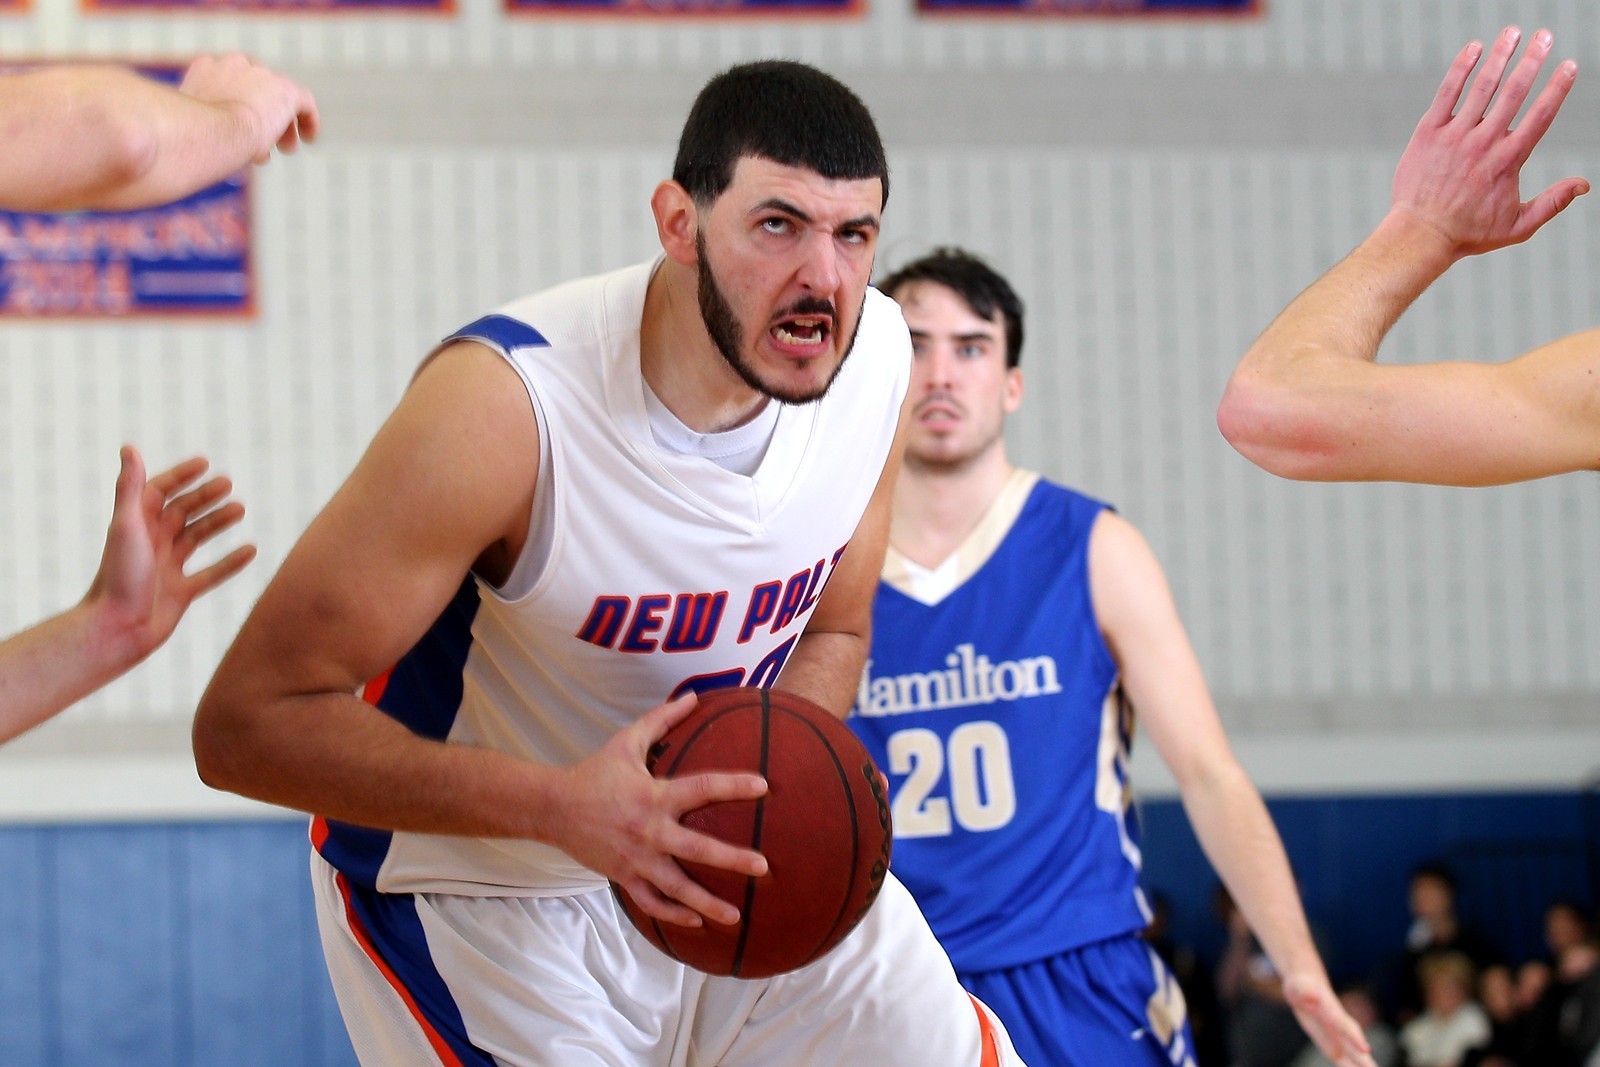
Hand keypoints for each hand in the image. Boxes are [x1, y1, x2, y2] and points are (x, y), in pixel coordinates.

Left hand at [83, 447, 255, 666]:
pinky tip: (251, 550)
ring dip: (219, 523)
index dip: (180, 476)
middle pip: (182, 512)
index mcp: (136, 525)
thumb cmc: (118, 577)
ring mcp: (167, 568)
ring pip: (198, 538)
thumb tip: (129, 447)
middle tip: (229, 485)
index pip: (159, 491)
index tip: (205, 464)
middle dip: (205, 497)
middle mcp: (152, 543)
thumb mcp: (126, 526)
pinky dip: (231, 562)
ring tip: (241, 510)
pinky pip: (212, 573)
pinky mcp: (182, 592)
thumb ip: (129, 488)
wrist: (117, 629)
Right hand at [178, 53, 319, 163]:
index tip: (239, 131)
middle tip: (265, 143)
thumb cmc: (193, 136)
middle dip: (260, 116)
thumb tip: (211, 142)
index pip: (228, 84)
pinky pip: (304, 101)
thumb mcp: (191, 126)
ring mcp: (261, 74)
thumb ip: (203, 124)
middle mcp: (233, 64)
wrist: (212, 130)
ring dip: (282, 123)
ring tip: (286, 148)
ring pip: (278, 98)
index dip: (237, 108)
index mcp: (205, 68)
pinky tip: (310, 138)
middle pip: (255, 90)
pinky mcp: (285, 90)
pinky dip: (308, 119)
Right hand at [547, 693, 768, 927]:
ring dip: (706, 903)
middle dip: (731, 859)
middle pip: (696, 848)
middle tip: (763, 867)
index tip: (763, 786)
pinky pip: (651, 902)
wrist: (553, 808)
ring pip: (676, 888)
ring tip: (736, 916)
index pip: (701, 788)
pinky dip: (674, 914)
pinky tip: (697, 922)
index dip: (732, 786)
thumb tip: (693, 695)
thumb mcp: (626, 741)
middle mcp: (648, 830)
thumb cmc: (595, 772)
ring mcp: (636, 859)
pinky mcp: (624, 876)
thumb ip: (662, 719)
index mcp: (653, 795)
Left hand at [1283, 972, 1376, 1066]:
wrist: (1306, 986)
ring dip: (1362, 1065)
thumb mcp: (1298, 986)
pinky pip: (1342, 1059)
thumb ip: (1305, 991)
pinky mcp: (1331, 1043)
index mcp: (1332, 1011)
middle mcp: (1339, 1025)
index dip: (1355, 1037)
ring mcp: (1337, 1036)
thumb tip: (1312, 996)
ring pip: (1352, 1054)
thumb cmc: (1300, 985)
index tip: (1366, 1049)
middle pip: (1354, 1044)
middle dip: (1364, 1058)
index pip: (1345, 1025)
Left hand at [1391, 27, 1586, 258]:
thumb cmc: (1469, 233)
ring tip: (1513, 32)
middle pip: (1514, 93)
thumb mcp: (1517, 226)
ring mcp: (1455, 136)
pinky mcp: (1428, 133)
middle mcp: (1483, 143)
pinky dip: (1461, 69)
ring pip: (1482, 88)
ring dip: (1500, 56)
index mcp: (1508, 160)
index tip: (1569, 66)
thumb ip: (1552, 203)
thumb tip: (1585, 185)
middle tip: (1545, 35)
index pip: (1540, 116)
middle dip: (1532, 61)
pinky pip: (1447, 94)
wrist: (1420, 235)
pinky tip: (1474, 48)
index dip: (1557, 88)